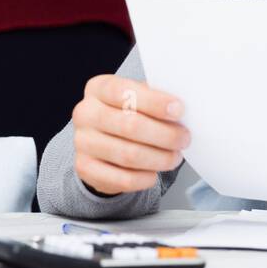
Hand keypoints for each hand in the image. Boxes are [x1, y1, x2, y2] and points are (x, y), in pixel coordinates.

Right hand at [72, 75, 189, 195]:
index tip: (179, 110)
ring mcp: (82, 142)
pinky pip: (122, 179)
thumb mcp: (136, 99)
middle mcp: (85, 113)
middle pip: (130, 125)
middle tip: (184, 138)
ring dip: (159, 158)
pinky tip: (154, 173)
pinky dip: (145, 178)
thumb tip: (180, 110)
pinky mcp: (85, 168)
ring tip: (174, 157)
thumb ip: (154, 100)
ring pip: (128, 155)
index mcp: (98, 88)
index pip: (125, 91)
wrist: (100, 144)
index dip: (155, 102)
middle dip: (164, 134)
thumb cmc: (125, 115)